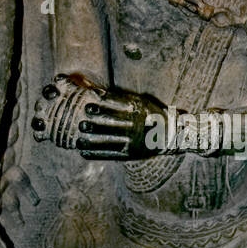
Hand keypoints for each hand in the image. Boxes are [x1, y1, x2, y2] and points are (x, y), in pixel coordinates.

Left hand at [32, 74, 164, 159]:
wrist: (168, 136)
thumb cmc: (150, 114)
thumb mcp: (141, 102)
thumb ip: (121, 98)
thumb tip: (96, 93)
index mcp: (137, 111)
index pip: (117, 109)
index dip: (102, 107)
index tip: (88, 105)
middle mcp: (135, 127)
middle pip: (111, 125)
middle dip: (95, 125)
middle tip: (81, 123)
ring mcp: (132, 142)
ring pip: (108, 142)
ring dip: (91, 141)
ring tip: (78, 140)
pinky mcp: (128, 154)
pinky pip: (110, 154)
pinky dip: (95, 154)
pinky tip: (83, 152)